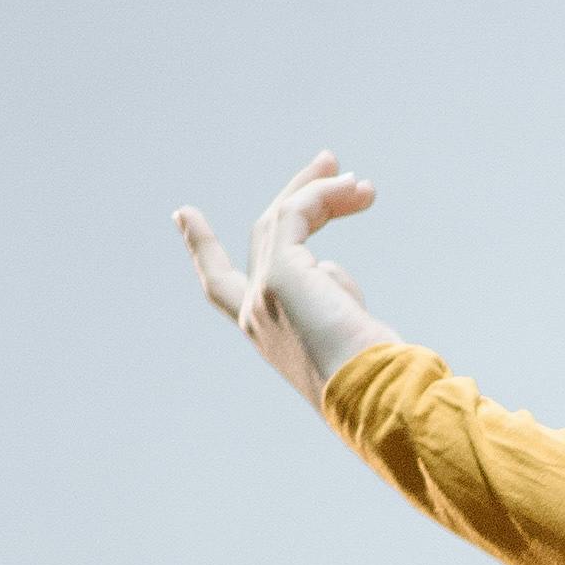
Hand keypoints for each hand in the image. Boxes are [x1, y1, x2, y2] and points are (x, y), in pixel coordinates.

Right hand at [173, 150, 397, 413]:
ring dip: (322, 190)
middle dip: (297, 196)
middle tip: (329, 164)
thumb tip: (330, 269)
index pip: (222, 288)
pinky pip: (297, 213)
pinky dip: (324, 195)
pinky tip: (359, 192)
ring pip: (283, 218)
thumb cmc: (380, 384)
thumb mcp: (350, 337)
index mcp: (267, 336)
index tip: (183, 214)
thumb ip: (334, 302)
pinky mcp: (281, 273)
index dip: (202, 250)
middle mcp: (256, 314)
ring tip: (364, 185)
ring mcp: (264, 292)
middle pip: (264, 237)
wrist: (375, 401)